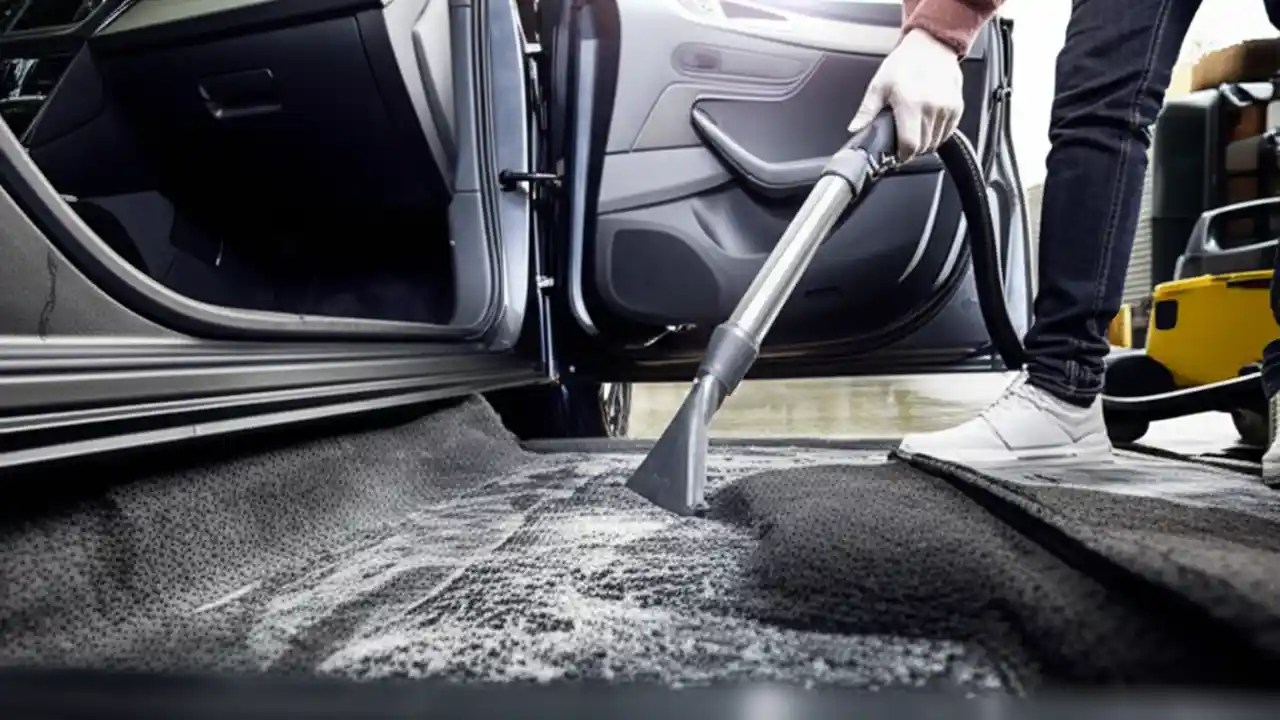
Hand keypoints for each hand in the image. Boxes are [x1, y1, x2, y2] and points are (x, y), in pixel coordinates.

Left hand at [848, 29, 964, 161]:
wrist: (931, 45)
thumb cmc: (904, 63)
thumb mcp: (879, 85)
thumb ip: (867, 111)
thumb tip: (855, 128)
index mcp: (910, 104)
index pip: (910, 145)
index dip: (902, 154)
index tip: (897, 153)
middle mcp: (932, 108)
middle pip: (923, 146)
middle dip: (911, 149)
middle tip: (902, 140)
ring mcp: (947, 109)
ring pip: (936, 142)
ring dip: (924, 142)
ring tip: (914, 129)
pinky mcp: (957, 108)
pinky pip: (947, 133)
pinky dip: (937, 135)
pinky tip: (927, 124)